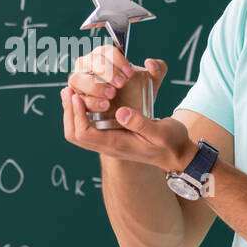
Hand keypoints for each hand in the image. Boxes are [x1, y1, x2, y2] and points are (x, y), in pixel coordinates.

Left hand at [60, 48, 191, 172]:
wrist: (178, 155)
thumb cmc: (172, 143)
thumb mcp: (161, 132)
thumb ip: (141, 123)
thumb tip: (121, 112)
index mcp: (117, 145)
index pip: (84, 134)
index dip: (76, 115)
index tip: (77, 95)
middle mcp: (109, 146)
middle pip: (75, 135)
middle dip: (68, 113)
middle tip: (68, 91)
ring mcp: (109, 143)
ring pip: (79, 133)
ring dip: (73, 113)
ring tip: (72, 93)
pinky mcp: (113, 137)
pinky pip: (88, 129)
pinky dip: (82, 114)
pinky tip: (86, 98)